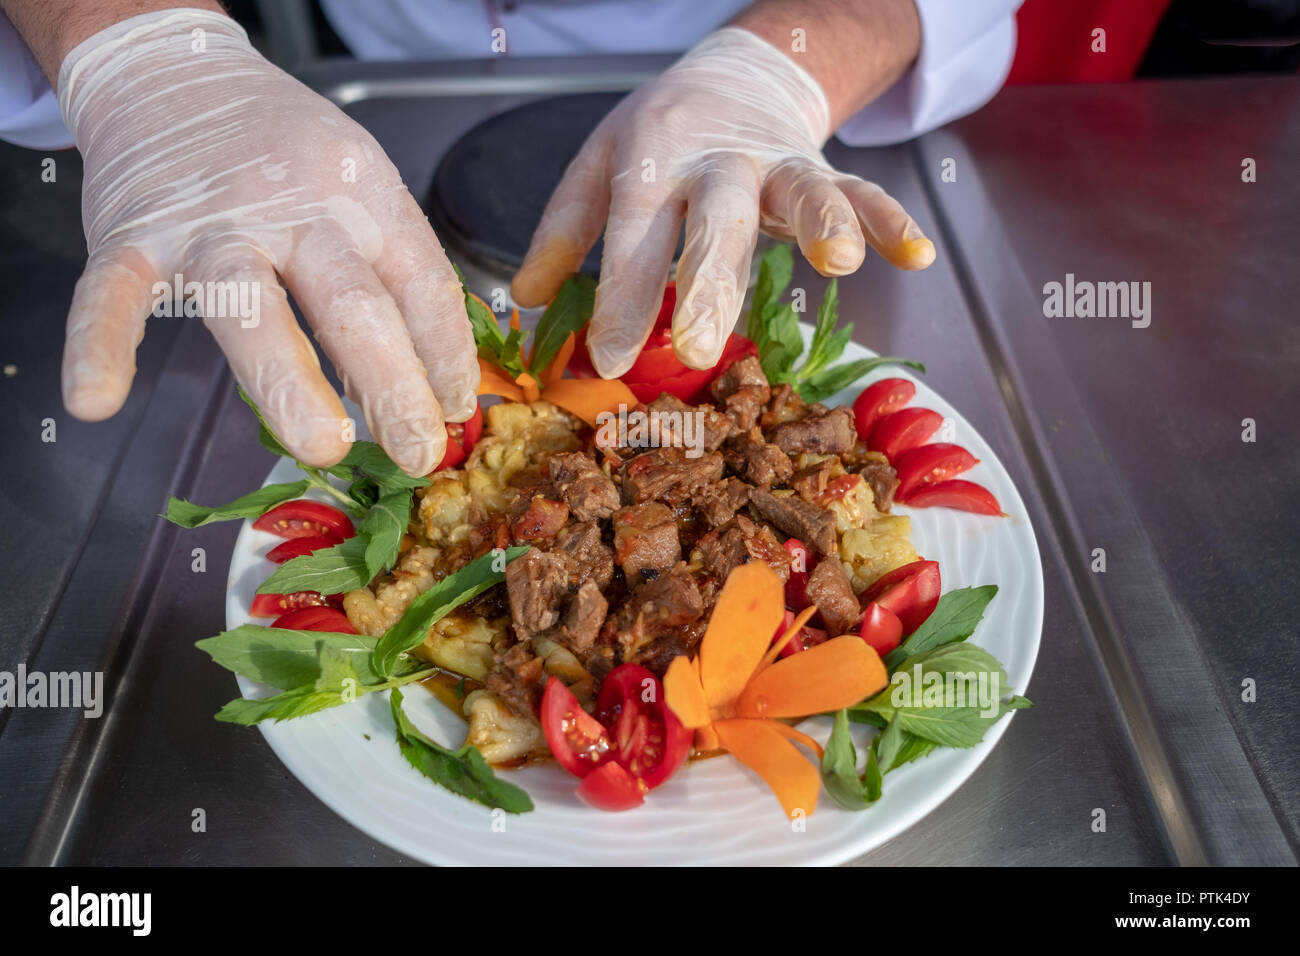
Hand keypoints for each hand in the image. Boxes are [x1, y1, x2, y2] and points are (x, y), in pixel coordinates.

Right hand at [57, 10, 476, 474]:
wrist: (175, 74)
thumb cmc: (286, 154)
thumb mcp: (358, 190)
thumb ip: (389, 277)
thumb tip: (432, 384)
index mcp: (363, 196)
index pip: (420, 282)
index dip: (446, 354)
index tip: (459, 412)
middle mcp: (293, 210)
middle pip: (353, 302)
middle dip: (393, 383)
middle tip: (420, 452)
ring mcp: (210, 226)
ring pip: (250, 304)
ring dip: (288, 379)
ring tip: (323, 445)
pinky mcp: (132, 237)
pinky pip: (113, 294)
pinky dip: (99, 343)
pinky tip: (98, 397)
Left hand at [511, 27, 934, 378]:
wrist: (735, 73)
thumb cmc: (659, 136)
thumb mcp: (599, 168)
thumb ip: (565, 232)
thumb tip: (527, 300)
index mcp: (650, 164)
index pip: (634, 235)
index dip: (622, 296)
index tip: (610, 357)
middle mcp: (714, 164)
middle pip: (715, 222)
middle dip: (710, 283)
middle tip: (701, 348)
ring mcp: (775, 165)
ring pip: (800, 190)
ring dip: (822, 221)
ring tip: (837, 260)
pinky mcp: (820, 169)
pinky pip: (860, 189)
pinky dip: (888, 219)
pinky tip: (914, 254)